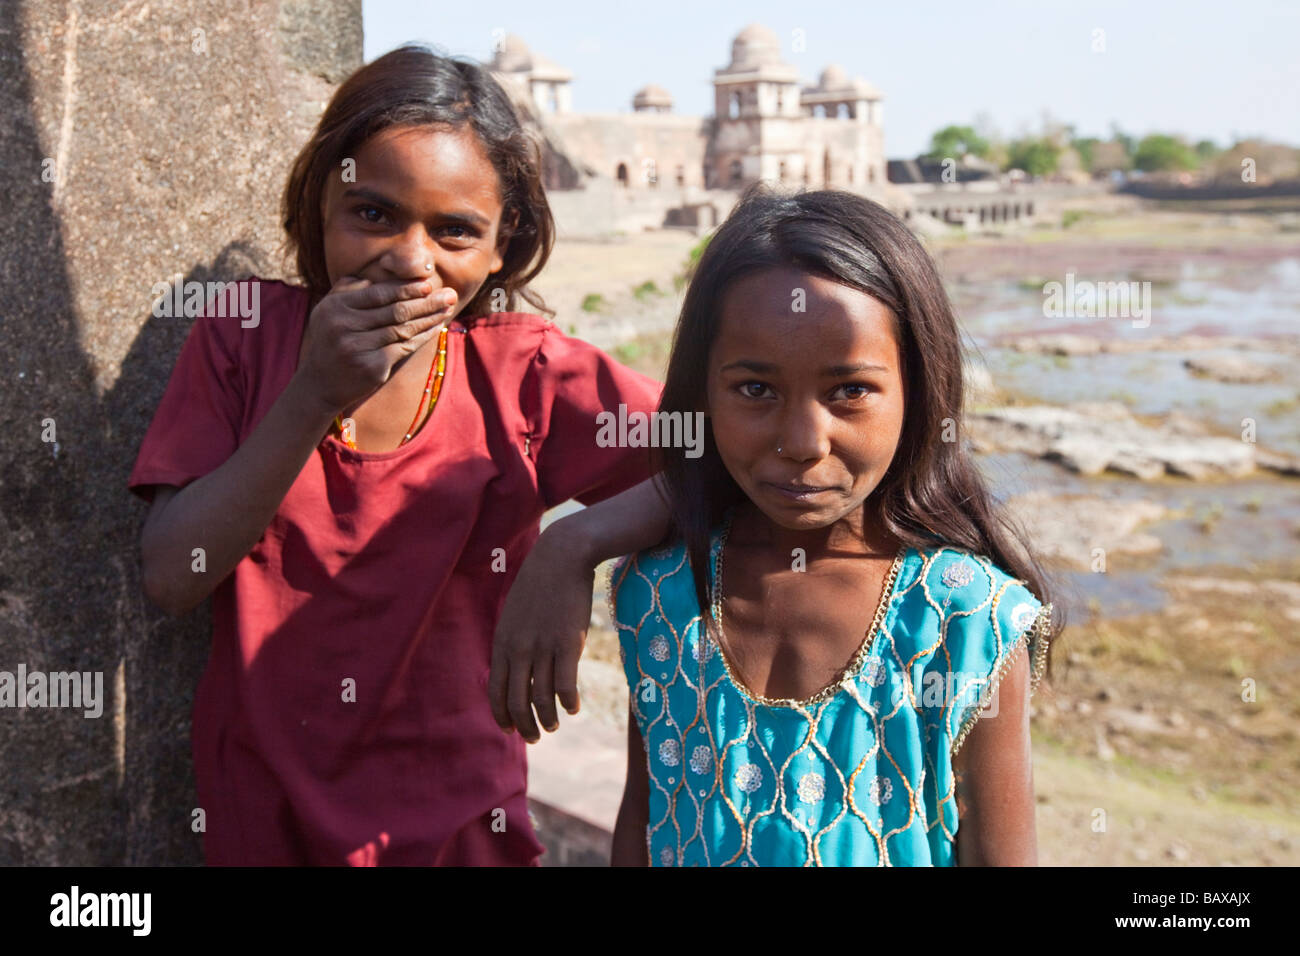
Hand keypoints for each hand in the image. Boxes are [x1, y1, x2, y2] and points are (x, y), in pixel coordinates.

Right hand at [295, 275, 456, 413]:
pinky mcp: (372, 367)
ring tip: (447, 309)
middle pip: (395, 311)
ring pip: (403, 329)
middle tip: (449, 295)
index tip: (428, 284)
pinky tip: (436, 327)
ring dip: (429, 318)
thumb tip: (376, 276)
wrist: (320, 383)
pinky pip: (404, 347)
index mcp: (336, 307)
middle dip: (426, 302)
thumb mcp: (329, 311)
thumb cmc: (330, 341)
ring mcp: (358, 348)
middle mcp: (344, 326)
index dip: (406, 288)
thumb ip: (348, 290)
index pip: (378, 294)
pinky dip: (423, 336)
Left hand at [488, 522, 594, 742]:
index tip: (510, 730)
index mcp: (502, 643)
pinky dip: (568, 703)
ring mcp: (543, 647)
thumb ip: (513, 642)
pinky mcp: (568, 643)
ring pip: (541, 699)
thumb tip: (517, 670)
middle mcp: (519, 649)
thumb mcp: (516, 615)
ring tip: (554, 726)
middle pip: (517, 702)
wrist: (562, 557)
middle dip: (524, 726)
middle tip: (535, 737)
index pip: (496, 692)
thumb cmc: (541, 585)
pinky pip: (565, 686)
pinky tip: (574, 707)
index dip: (502, 716)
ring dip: (548, 719)